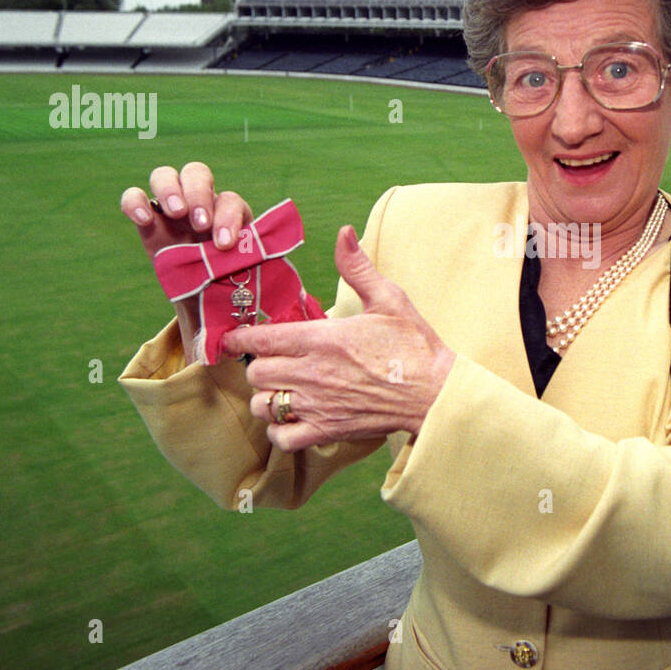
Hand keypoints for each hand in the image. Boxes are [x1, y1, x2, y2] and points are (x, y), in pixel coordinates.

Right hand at [120, 162, 252, 348]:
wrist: (205, 303)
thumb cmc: (228, 298)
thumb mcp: (239, 297)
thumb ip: (240, 302)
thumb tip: (236, 340)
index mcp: (232, 219)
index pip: (230, 201)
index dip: (229, 217)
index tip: (225, 245)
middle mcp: (203, 207)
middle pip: (199, 174)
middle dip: (200, 193)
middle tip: (199, 224)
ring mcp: (173, 211)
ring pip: (170, 175)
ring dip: (173, 190)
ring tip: (177, 215)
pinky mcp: (148, 223)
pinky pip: (136, 196)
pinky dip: (136, 201)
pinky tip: (143, 219)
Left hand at [223, 225, 456, 452]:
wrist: (436, 393)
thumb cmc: (415, 346)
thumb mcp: (389, 299)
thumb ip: (357, 268)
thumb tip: (344, 233)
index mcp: (322, 338)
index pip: (261, 339)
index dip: (239, 338)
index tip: (234, 337)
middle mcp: (313, 373)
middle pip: (256, 373)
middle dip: (259, 365)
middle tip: (273, 360)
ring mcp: (318, 405)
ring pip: (263, 404)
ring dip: (267, 396)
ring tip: (282, 388)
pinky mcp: (328, 430)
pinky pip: (282, 436)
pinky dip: (280, 429)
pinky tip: (292, 417)